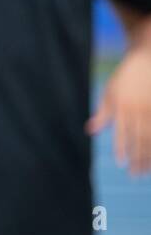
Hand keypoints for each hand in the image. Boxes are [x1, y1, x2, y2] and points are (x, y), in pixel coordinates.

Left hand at [88, 47, 150, 175]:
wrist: (146, 59)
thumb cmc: (123, 78)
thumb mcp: (109, 92)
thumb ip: (102, 113)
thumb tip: (90, 130)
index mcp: (122, 106)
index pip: (122, 132)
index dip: (122, 148)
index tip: (121, 163)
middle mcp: (138, 109)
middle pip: (139, 138)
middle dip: (138, 158)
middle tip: (135, 175)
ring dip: (150, 155)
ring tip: (146, 171)